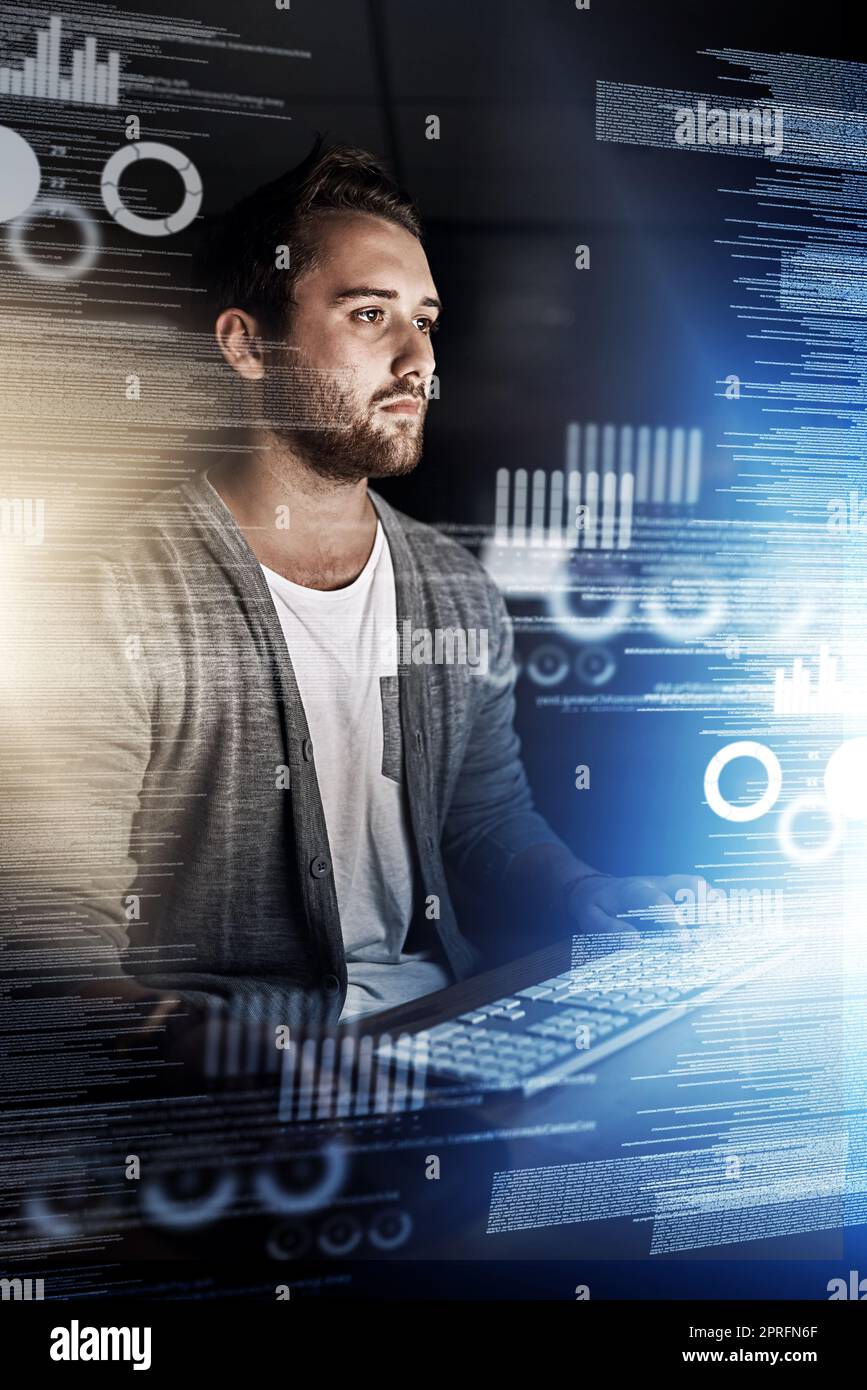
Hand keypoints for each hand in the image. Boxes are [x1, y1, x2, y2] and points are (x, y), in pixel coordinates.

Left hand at [565, 874, 707, 934]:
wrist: (593, 887)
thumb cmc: (594, 905)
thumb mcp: (591, 918)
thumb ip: (610, 930)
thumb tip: (636, 942)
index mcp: (635, 889)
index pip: (659, 902)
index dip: (673, 921)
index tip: (684, 943)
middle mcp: (658, 883)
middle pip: (690, 884)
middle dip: (707, 905)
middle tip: (716, 933)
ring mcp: (670, 886)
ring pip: (700, 888)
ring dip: (715, 908)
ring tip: (726, 933)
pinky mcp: (676, 893)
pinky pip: (701, 896)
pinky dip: (713, 910)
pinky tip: (721, 931)